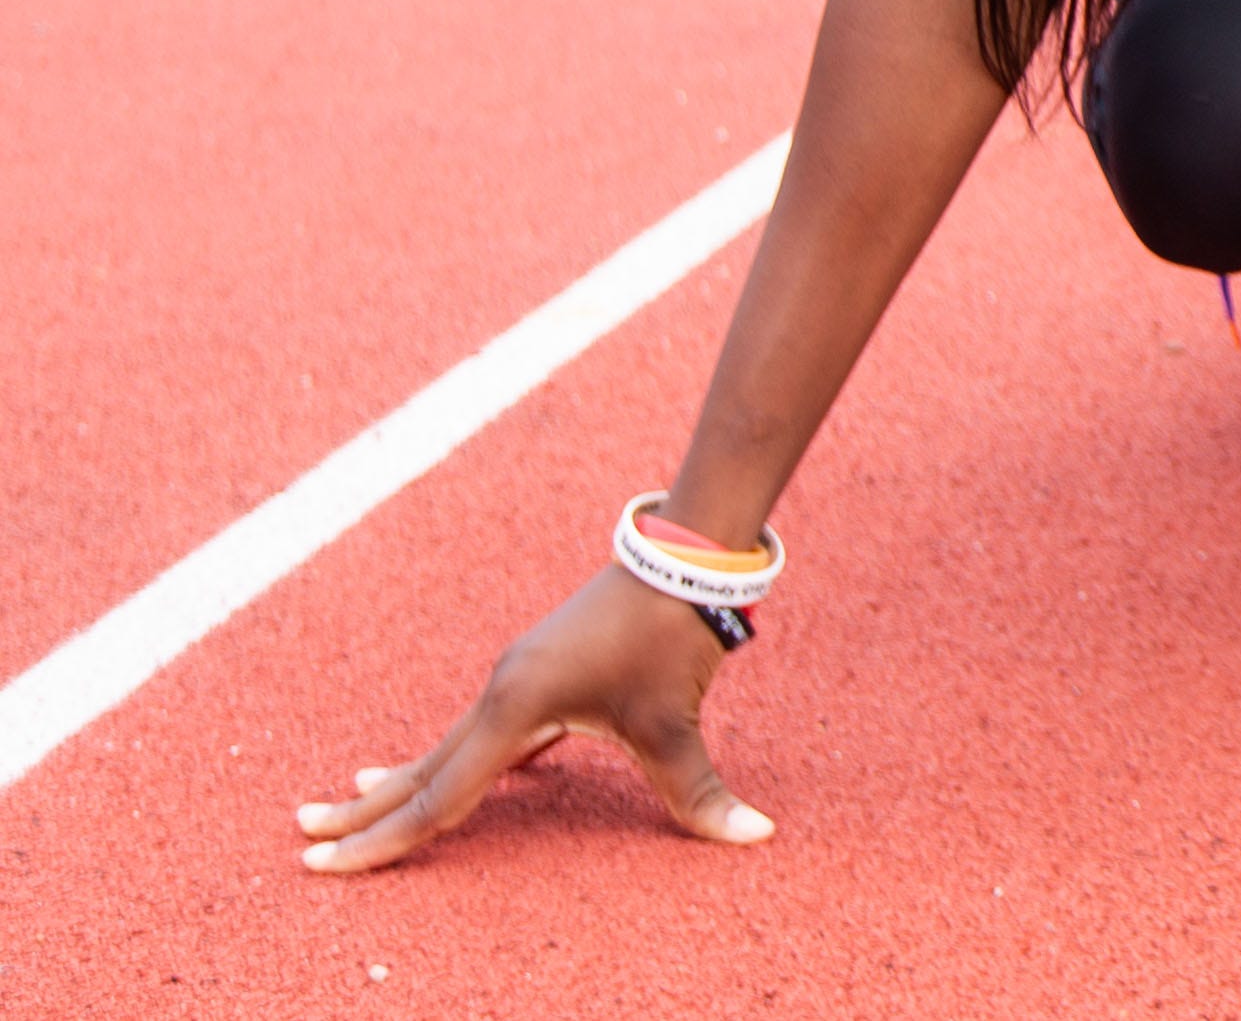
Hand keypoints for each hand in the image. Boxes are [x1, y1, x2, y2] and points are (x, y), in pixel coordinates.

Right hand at [295, 566, 771, 871]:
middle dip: (364, 813)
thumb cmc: (670, 634)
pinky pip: (480, 731)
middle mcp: (500, 691)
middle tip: (303, 842)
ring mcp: (514, 677)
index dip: (385, 842)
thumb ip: (700, 792)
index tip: (326, 867)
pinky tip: (440, 777)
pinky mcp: (536, 671)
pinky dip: (450, 759)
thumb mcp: (676, 723)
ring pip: (444, 746)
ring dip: (399, 782)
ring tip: (348, 808)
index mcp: (514, 708)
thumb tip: (755, 837)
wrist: (683, 556)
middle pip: (420, 770)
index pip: (438, 797)